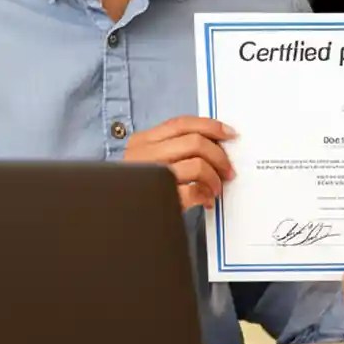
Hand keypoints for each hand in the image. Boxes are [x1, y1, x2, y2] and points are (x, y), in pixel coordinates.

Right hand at [122, 117, 236, 210]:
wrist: (115, 219)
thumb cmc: (136, 189)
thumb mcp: (147, 161)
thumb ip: (171, 148)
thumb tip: (211, 143)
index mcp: (142, 141)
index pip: (182, 123)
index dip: (210, 126)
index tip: (229, 133)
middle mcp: (145, 155)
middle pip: (195, 142)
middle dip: (219, 155)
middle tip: (227, 169)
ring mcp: (152, 176)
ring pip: (198, 164)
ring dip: (215, 177)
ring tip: (216, 188)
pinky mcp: (160, 199)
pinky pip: (194, 191)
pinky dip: (206, 195)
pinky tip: (206, 200)